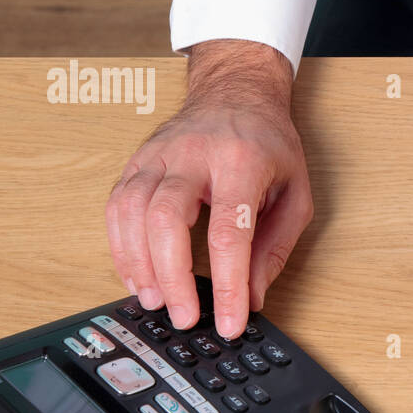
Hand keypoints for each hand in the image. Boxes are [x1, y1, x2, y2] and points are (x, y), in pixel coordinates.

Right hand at [105, 39, 313, 337]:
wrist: (237, 91)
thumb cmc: (269, 143)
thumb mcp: (295, 194)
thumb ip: (275, 247)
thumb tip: (252, 297)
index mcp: (242, 161)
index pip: (229, 231)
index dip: (228, 283)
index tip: (229, 321)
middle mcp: (194, 154)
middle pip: (166, 219)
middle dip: (172, 276)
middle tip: (184, 316)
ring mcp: (158, 154)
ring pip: (131, 212)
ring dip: (139, 265)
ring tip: (156, 301)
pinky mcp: (137, 161)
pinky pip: (116, 207)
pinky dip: (121, 247)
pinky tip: (137, 276)